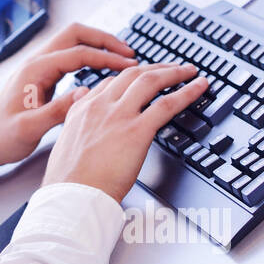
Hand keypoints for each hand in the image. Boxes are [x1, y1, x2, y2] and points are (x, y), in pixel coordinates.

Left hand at [0, 22, 138, 187]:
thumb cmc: (0, 136)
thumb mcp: (28, 129)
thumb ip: (56, 111)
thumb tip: (84, 93)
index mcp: (34, 70)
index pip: (77, 53)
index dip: (106, 56)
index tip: (128, 63)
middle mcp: (36, 63)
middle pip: (75, 35)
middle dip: (104, 40)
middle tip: (129, 52)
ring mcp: (39, 69)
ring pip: (73, 44)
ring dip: (98, 46)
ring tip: (122, 58)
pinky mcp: (41, 78)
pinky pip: (70, 58)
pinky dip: (90, 59)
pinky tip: (103, 70)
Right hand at [41, 62, 208, 202]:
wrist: (73, 196)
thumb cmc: (69, 180)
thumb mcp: (64, 141)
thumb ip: (74, 119)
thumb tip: (81, 106)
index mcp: (82, 110)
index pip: (109, 82)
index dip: (130, 76)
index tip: (142, 76)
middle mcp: (100, 106)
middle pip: (131, 74)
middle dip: (155, 67)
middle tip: (171, 67)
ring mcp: (119, 116)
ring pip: (150, 81)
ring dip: (173, 72)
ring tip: (188, 70)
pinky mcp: (137, 130)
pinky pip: (167, 104)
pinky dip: (187, 92)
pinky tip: (199, 87)